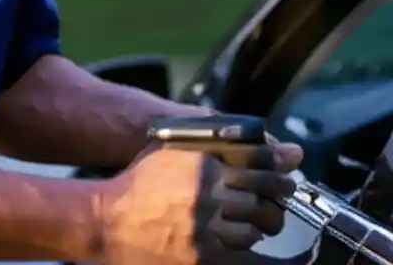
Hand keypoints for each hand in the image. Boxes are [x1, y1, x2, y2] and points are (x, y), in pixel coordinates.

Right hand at [95, 143, 298, 264]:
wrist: (107, 221)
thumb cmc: (140, 183)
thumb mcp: (172, 153)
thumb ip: (210, 145)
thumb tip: (250, 139)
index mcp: (204, 167)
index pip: (261, 164)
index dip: (280, 171)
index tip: (285, 176)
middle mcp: (209, 197)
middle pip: (264, 199)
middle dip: (278, 200)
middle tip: (281, 200)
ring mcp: (205, 229)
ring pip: (255, 229)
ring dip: (261, 226)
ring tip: (259, 222)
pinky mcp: (201, 257)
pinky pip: (241, 255)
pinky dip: (250, 251)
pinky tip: (249, 245)